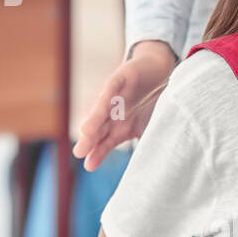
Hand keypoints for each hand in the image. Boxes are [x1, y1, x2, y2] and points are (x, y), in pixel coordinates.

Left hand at [72, 40, 176, 170]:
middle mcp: (113, 114)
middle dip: (89, 140)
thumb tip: (152, 165)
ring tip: (86, 131)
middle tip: (79, 152)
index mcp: (119, 128)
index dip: (97, 154)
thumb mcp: (149, 126)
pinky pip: (112, 86)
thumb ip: (147, 144)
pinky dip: (108, 94)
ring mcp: (116, 96)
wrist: (158, 70)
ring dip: (94, 119)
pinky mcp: (121, 77)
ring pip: (102, 108)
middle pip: (99, 128)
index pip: (104, 143)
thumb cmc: (152, 101)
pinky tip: (102, 102)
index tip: (89, 166)